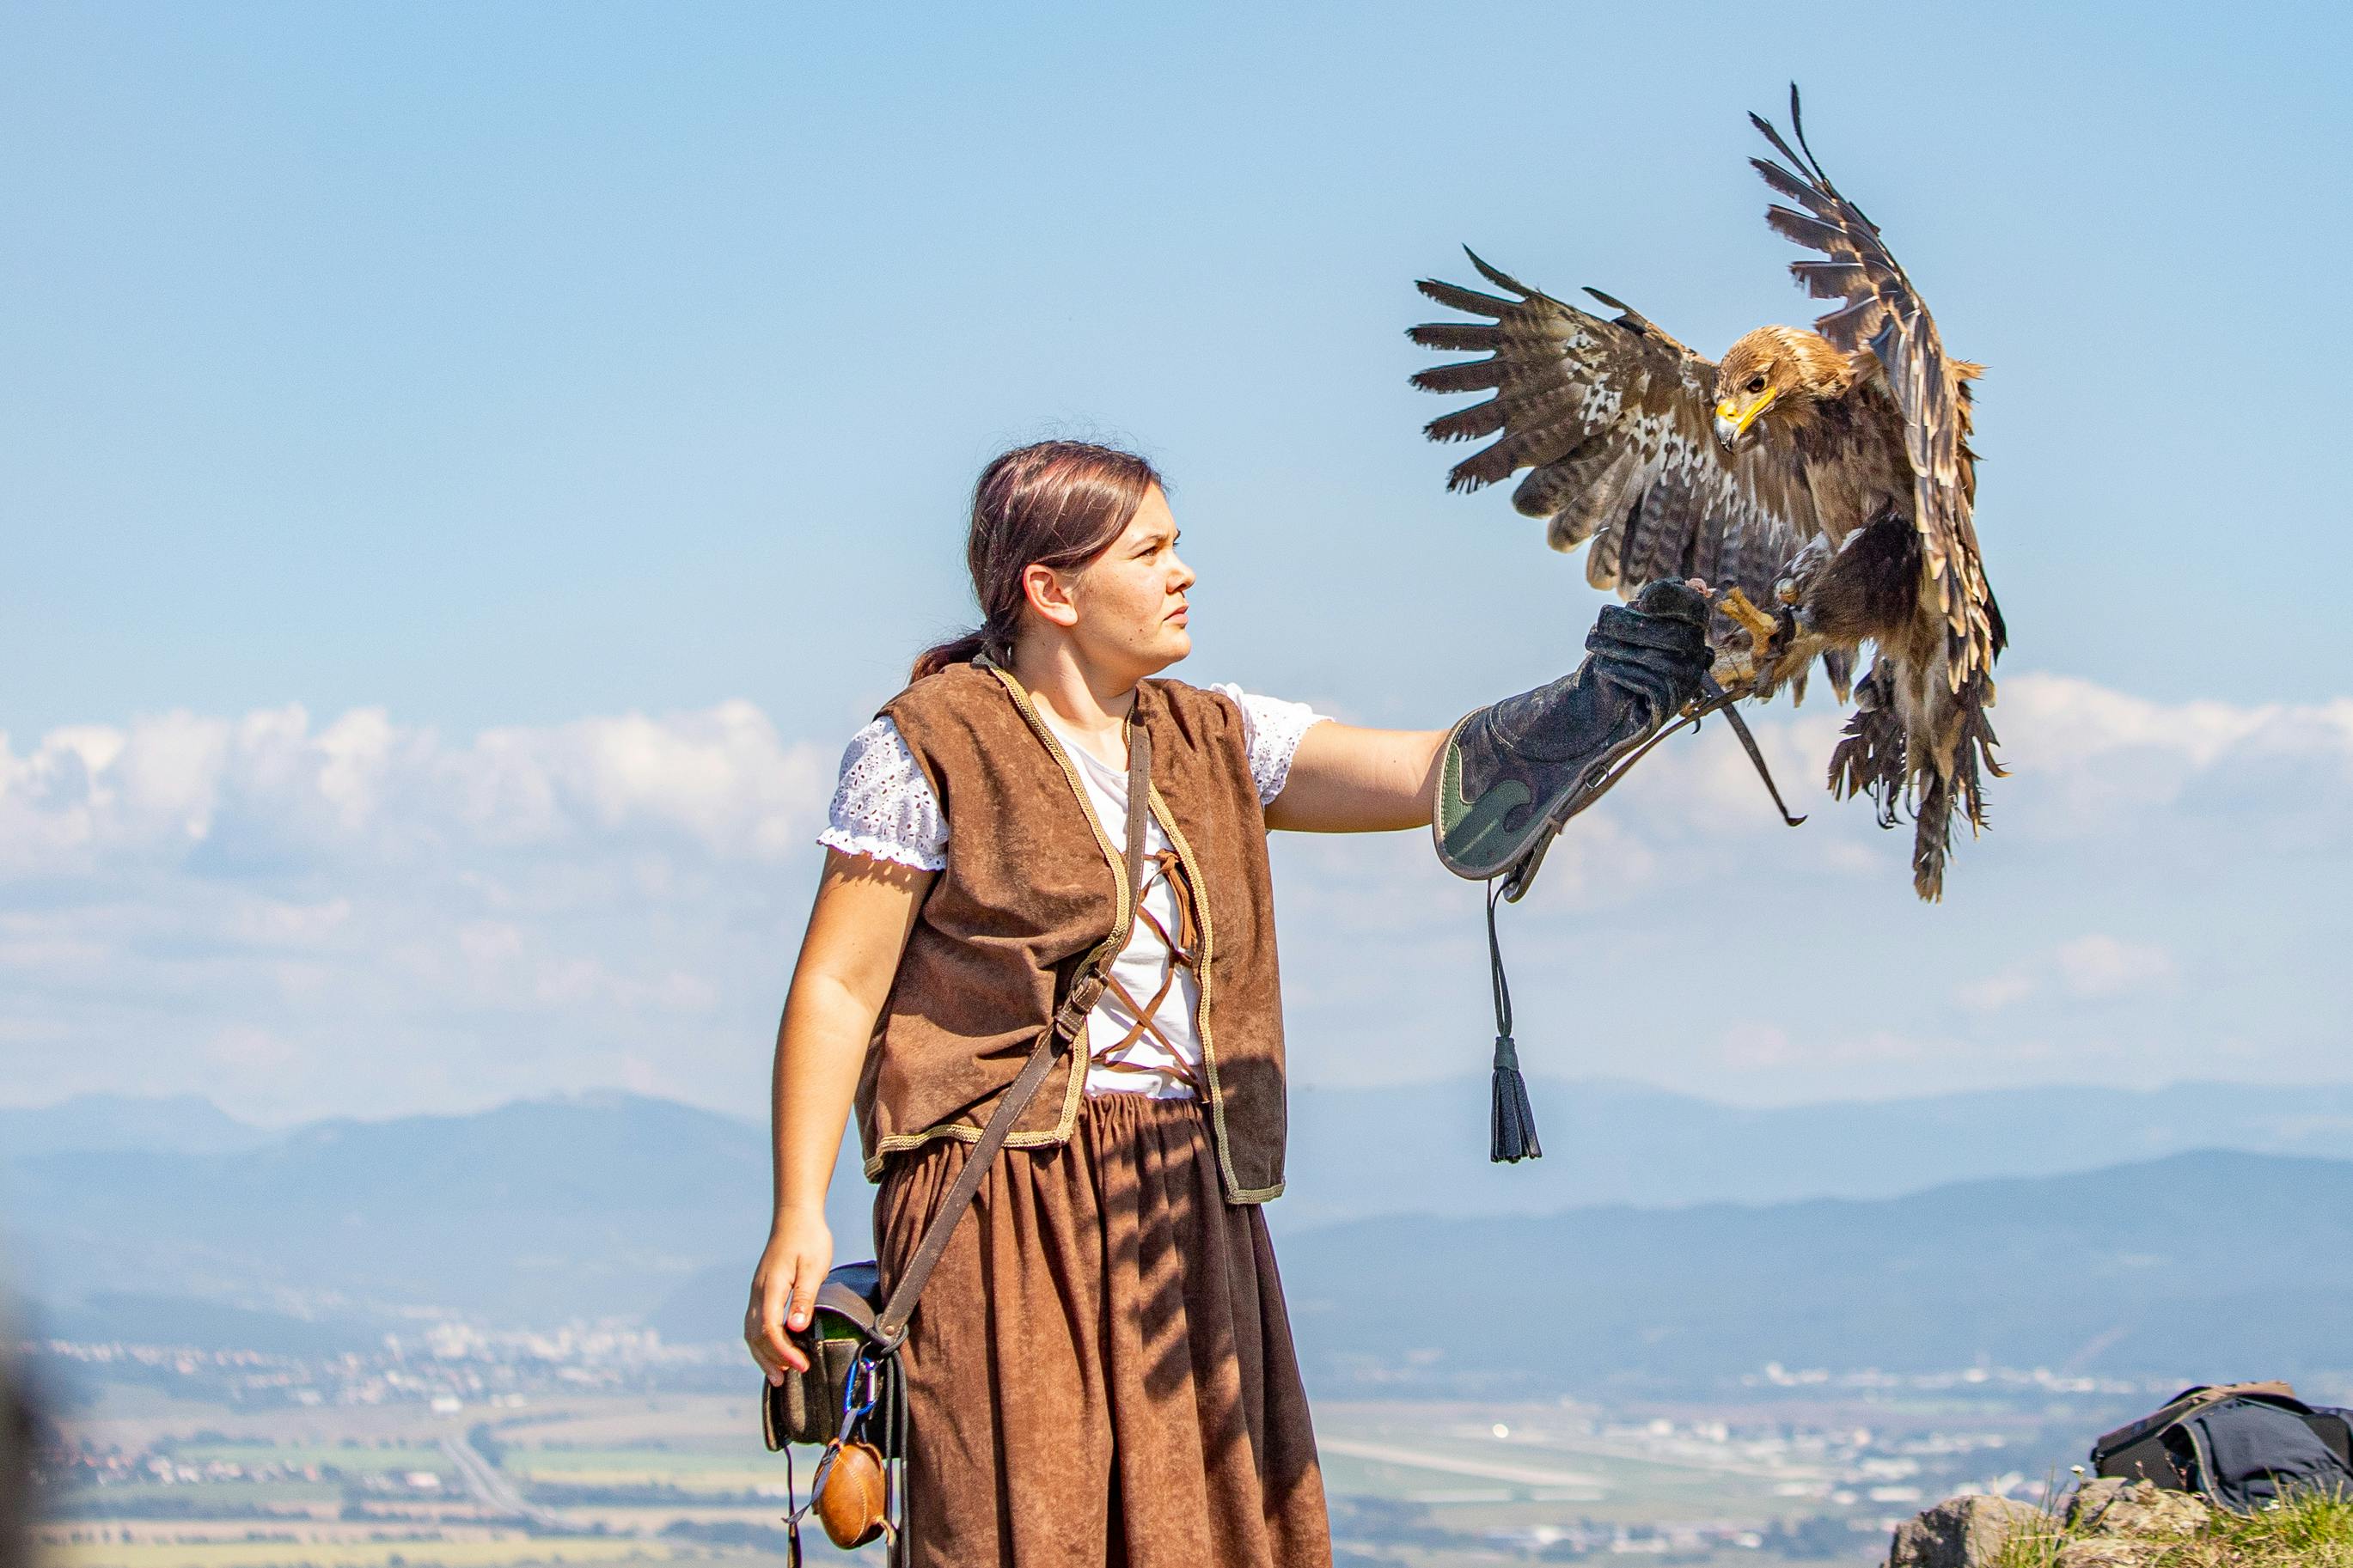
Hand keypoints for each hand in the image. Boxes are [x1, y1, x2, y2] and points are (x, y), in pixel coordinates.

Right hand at [744, 1210, 832, 1383]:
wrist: (795, 1216)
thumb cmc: (809, 1239)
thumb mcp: (813, 1267)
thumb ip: (804, 1298)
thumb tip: (796, 1328)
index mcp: (770, 1287)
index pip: (770, 1329)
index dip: (784, 1352)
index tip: (802, 1365)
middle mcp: (758, 1292)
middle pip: (755, 1335)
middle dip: (771, 1359)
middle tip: (789, 1379)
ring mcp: (757, 1291)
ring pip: (751, 1331)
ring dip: (763, 1354)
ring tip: (779, 1374)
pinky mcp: (761, 1290)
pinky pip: (754, 1322)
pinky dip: (762, 1341)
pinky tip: (774, 1350)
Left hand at [1585, 579, 1713, 722]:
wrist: (1595, 704)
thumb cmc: (1614, 657)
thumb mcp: (1628, 626)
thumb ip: (1648, 606)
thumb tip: (1671, 589)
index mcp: (1689, 630)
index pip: (1695, 608)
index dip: (1674, 600)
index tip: (1643, 602)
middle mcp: (1696, 657)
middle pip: (1676, 636)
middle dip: (1635, 627)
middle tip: (1602, 621)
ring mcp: (1685, 683)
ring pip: (1659, 660)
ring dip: (1621, 647)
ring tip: (1594, 642)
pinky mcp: (1668, 705)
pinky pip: (1649, 684)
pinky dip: (1621, 672)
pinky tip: (1605, 669)